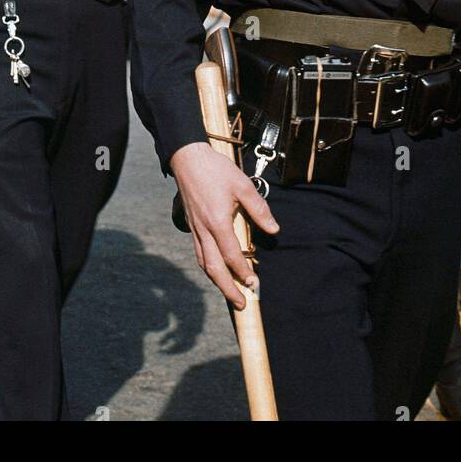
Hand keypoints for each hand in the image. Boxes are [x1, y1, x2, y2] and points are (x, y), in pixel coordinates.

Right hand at [170, 140, 278, 308]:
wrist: (187, 158)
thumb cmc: (216, 169)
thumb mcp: (243, 184)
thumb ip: (259, 209)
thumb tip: (273, 229)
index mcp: (217, 221)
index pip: (231, 255)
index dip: (243, 271)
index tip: (254, 283)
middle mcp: (204, 229)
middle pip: (213, 268)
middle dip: (227, 288)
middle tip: (240, 303)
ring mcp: (195, 228)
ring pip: (204, 263)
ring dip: (217, 281)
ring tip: (229, 292)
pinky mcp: (191, 225)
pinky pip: (199, 252)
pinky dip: (208, 266)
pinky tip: (215, 269)